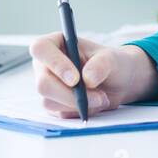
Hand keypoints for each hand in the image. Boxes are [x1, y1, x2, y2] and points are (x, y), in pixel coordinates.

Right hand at [29, 33, 157, 117]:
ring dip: (78, 105)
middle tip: (98, 96)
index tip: (75, 79)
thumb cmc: (110, 63)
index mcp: (55, 43)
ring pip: (50, 102)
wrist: (117, 82)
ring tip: (102, 98)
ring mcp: (47, 86)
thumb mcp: (111, 59)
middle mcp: (46, 65)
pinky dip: (79, 112)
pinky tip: (94, 104)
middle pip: (43, 83)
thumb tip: (88, 79)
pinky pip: (60, 114)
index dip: (55, 64)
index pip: (41, 49)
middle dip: (70, 95)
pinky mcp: (53, 104)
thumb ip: (101, 64)